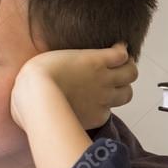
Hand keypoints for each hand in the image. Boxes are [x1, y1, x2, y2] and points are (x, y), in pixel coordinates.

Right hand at [11, 41, 136, 130]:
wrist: (37, 100)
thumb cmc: (36, 76)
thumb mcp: (52, 57)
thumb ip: (68, 62)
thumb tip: (68, 66)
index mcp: (94, 60)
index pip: (122, 54)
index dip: (122, 52)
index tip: (118, 51)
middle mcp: (104, 79)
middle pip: (132, 74)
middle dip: (127, 71)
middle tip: (118, 71)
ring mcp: (103, 99)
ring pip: (127, 94)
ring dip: (121, 90)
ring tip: (111, 90)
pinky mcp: (97, 117)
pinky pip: (108, 113)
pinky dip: (103, 110)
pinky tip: (93, 109)